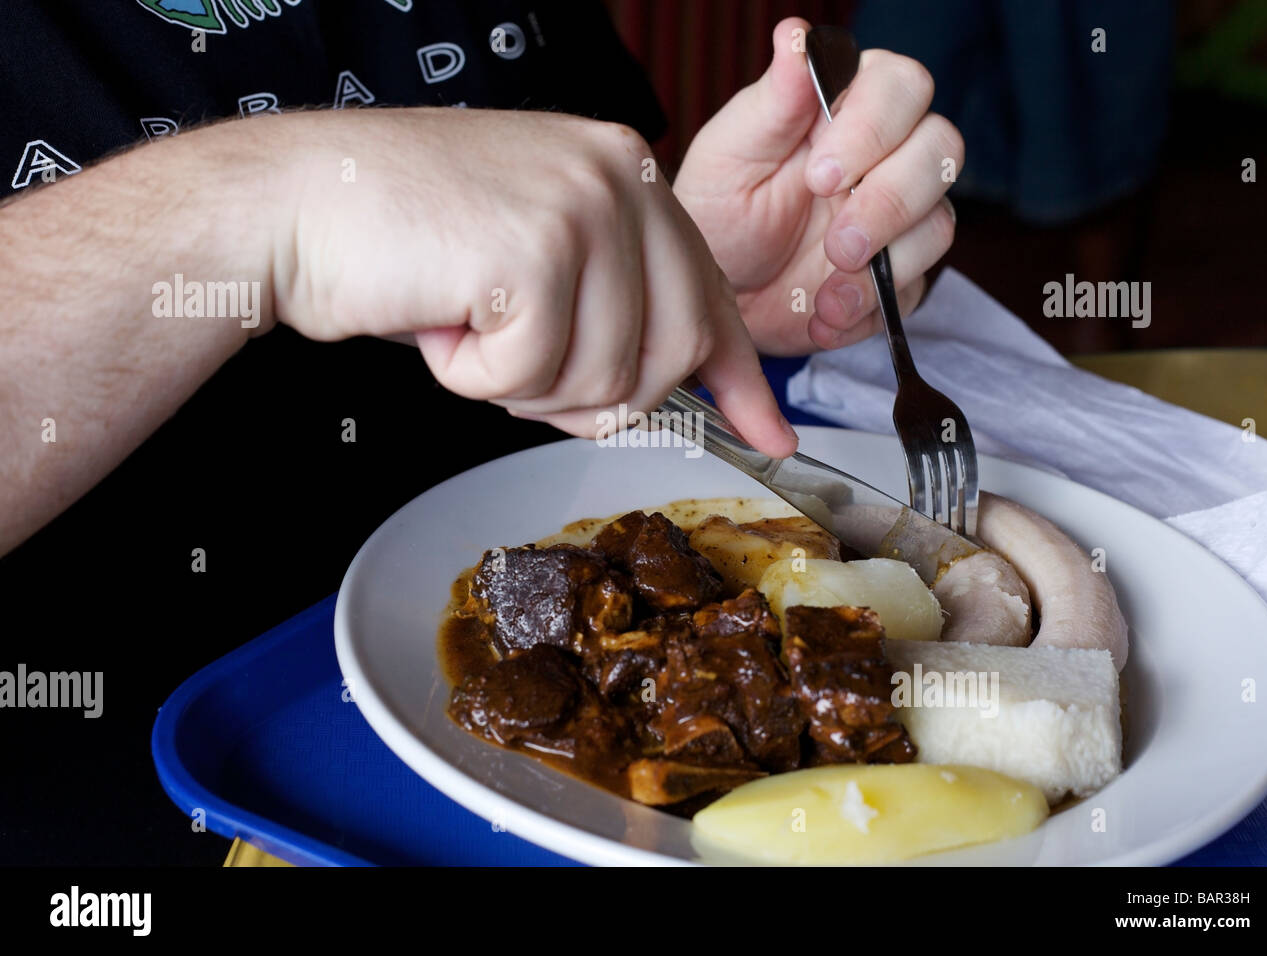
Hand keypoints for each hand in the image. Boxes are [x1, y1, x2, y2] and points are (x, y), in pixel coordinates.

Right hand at [272, 107, 797, 456]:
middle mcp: (619, 178)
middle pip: (671, 355)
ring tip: (465, 321)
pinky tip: (439, 318)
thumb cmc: (404, 238)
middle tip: (516, 362)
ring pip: (605, 378)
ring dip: (522, 384)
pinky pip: (532, 376)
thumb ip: (609, 303)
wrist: (293, 203)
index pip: (710, 294)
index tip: (767, 433)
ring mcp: (581, 208)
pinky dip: (474, 376)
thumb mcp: (534, 258)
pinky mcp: (533, 250)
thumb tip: (668, 390)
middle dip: (595, 394)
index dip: (739, 379)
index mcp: (626, 174)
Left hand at [673, 17, 962, 355]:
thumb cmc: (717, 213)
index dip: (874, 129)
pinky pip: (914, 289)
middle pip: (941, 150)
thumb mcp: (729, 156)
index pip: (902, 87)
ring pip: (939, 222)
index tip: (819, 176)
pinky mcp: (899, 277)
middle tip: (836, 242)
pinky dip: (869, 310)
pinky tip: (823, 316)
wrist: (715, 295)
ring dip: (886, 262)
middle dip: (889, 201)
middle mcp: (887, 156)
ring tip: (825, 292)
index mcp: (849, 107)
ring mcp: (899, 219)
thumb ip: (772, 102)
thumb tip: (795, 34)